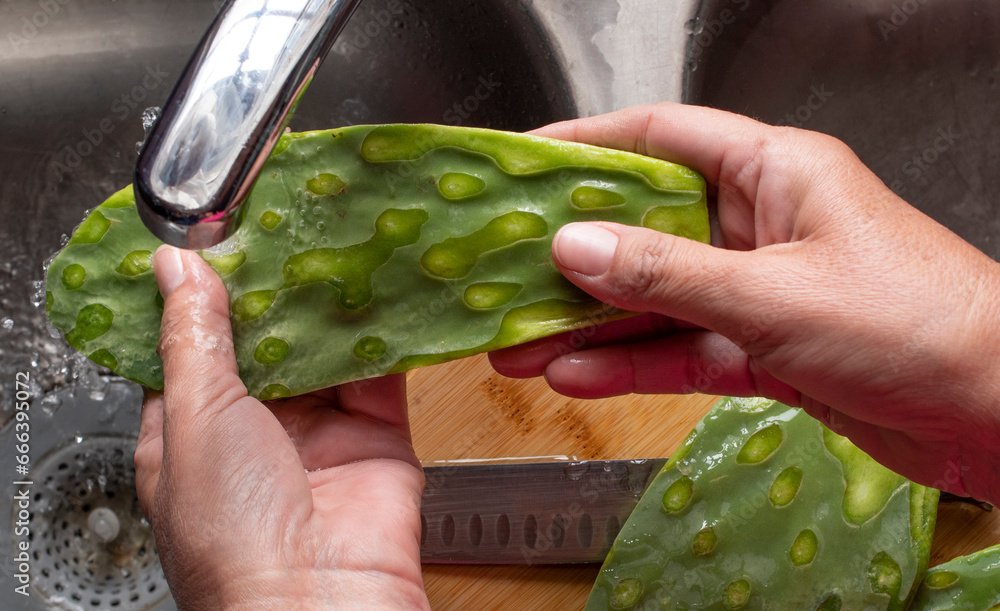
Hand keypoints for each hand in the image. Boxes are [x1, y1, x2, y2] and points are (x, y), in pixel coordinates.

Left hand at [134, 246, 428, 609]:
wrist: (322, 598)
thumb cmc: (233, 535)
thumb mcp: (195, 418)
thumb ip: (193, 339)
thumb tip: (175, 270)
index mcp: (193, 433)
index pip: (192, 347)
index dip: (202, 295)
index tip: (212, 240)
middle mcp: (256, 430)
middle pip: (265, 342)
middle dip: (273, 292)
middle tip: (279, 229)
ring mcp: (320, 431)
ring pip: (323, 349)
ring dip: (327, 306)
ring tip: (330, 244)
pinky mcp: (376, 433)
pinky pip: (381, 371)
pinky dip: (383, 332)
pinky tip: (379, 288)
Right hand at [490, 102, 999, 503]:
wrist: (996, 415)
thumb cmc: (919, 326)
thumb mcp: (773, 293)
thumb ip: (667, 274)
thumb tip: (576, 245)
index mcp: (775, 170)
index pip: (661, 136)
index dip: (587, 143)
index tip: (524, 161)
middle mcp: (761, 223)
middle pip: (645, 225)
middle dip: (573, 254)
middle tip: (505, 270)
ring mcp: (758, 289)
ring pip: (654, 298)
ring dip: (589, 323)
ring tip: (519, 342)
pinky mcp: (762, 348)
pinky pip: (680, 349)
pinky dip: (630, 364)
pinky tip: (577, 374)